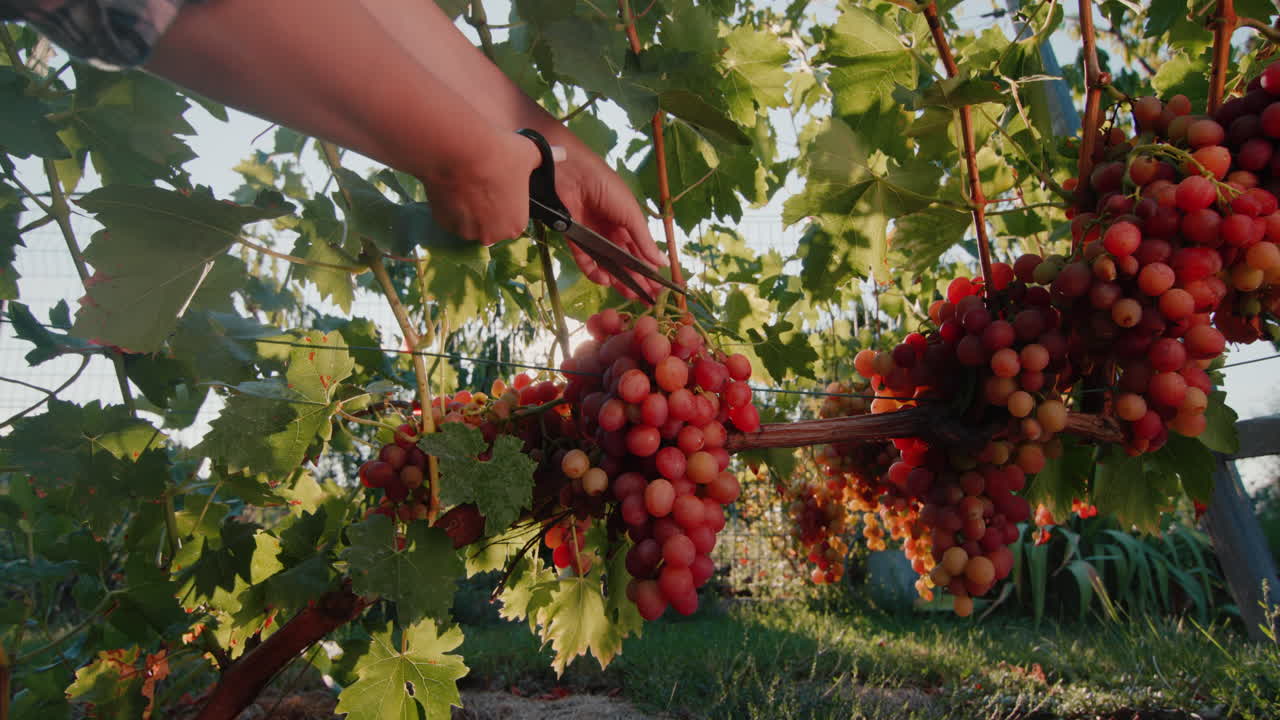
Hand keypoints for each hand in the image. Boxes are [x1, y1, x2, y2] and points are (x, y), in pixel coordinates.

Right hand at [418, 128, 543, 245]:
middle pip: (491, 223)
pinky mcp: (444, 223)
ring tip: (467, 182)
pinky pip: (450, 216)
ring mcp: (466, 231)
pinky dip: (451, 205)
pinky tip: (453, 185)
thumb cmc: (500, 154)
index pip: (514, 217)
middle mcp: (492, 235)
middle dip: (487, 208)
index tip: (501, 184)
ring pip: (469, 221)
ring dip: (468, 208)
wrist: (461, 149)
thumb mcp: (530, 154)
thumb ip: (547, 158)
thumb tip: (564, 153)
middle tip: (483, 182)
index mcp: (516, 224)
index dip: (507, 200)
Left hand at [550, 140, 670, 301]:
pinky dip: (593, 271)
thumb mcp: (631, 215)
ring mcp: (592, 234)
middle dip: (635, 279)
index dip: (648, 269)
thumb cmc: (607, 187)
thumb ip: (644, 241)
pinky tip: (605, 280)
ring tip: (628, 294)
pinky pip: (585, 258)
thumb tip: (663, 263)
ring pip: (605, 262)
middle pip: (624, 260)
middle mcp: (610, 229)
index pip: (640, 250)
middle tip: (644, 298)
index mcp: (627, 221)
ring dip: (617, 279)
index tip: (658, 287)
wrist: (573, 173)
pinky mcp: (573, 237)